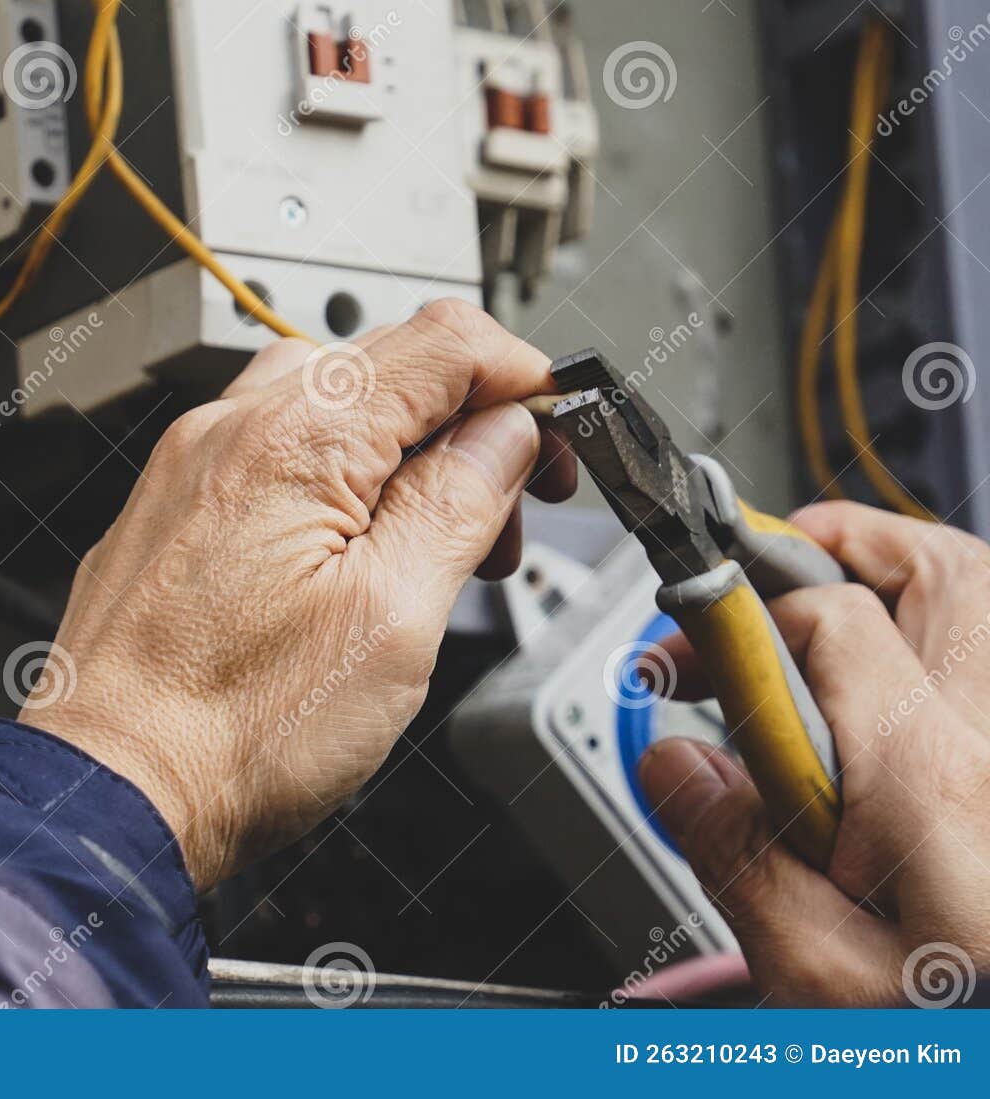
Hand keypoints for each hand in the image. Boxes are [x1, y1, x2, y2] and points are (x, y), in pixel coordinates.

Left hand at [22, 300, 574, 888]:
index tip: (557, 436)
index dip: (524, 378)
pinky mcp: (175, 508)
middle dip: (472, 422)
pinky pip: (276, 451)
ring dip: (407, 452)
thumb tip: (506, 434)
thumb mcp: (392, 623)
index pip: (444, 341)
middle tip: (509, 515)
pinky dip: (340, 478)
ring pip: (333, 405)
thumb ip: (459, 504)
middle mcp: (231, 429)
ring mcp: (193, 465)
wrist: (111, 791)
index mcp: (296, 440)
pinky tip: (356, 556)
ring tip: (435, 548)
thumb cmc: (231, 733)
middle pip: (390, 361)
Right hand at [642, 501, 989, 1005]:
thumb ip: (743, 864)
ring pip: (980, 606)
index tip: (677, 654)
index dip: (735, 617)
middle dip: (837, 551)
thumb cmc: (963, 1031)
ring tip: (820, 621)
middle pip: (939, 571)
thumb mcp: (826, 981)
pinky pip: (984, 671)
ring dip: (900, 590)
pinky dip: (939, 652)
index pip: (827, 622)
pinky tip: (884, 698)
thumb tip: (675, 767)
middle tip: (760, 580)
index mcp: (933, 785)